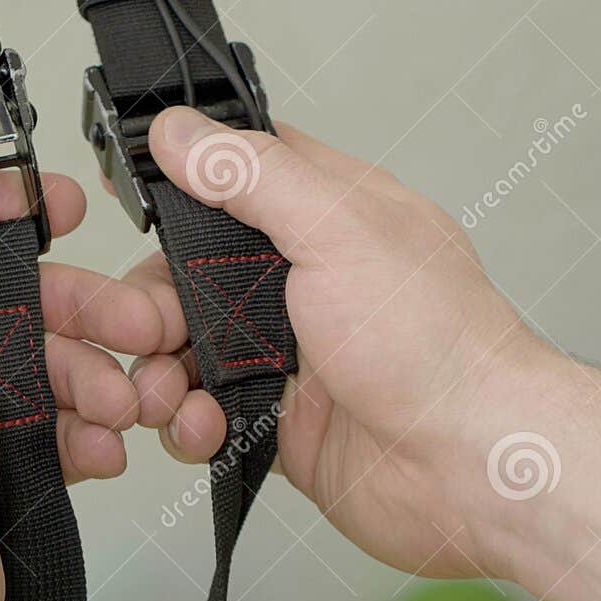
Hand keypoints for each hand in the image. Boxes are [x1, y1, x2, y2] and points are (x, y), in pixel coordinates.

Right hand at [134, 105, 563, 578]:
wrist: (472, 469)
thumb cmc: (437, 348)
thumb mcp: (339, 230)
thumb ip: (253, 176)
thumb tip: (181, 131)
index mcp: (332, 216)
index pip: (238, 173)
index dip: (179, 178)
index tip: (128, 194)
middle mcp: (308, 281)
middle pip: (191, 271)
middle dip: (150, 300)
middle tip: (141, 328)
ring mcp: (292, 354)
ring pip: (188, 347)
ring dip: (158, 370)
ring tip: (163, 392)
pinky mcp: (280, 423)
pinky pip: (205, 415)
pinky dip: (188, 424)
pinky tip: (202, 428)